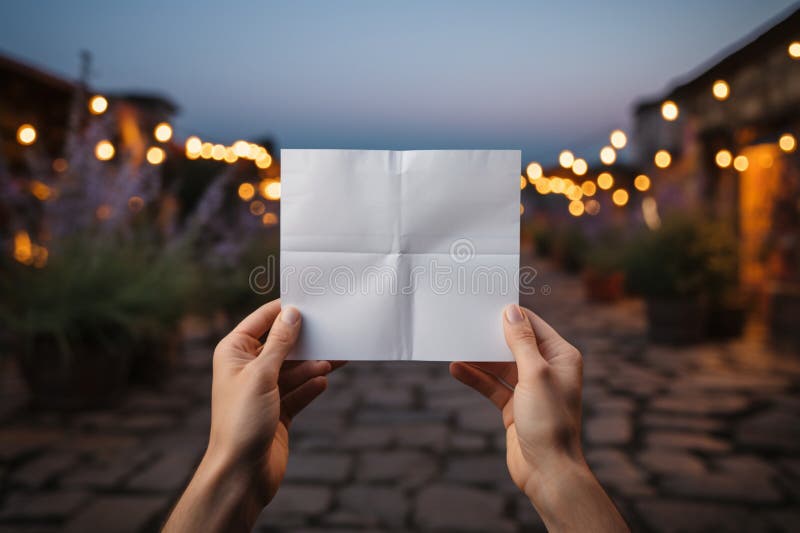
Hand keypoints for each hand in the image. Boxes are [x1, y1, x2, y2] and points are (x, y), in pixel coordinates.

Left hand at [164, 300, 339, 532]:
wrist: (241, 474)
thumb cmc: (242, 421)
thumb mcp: (262, 375)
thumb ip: (280, 343)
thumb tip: (292, 312)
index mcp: (234, 353)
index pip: (262, 320)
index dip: (285, 310)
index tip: (312, 301)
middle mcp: (247, 369)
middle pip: (282, 344)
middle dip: (306, 340)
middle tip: (332, 329)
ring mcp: (263, 391)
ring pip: (294, 368)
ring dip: (313, 364)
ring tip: (337, 358)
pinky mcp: (278, 412)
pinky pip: (299, 391)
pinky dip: (311, 386)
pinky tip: (324, 381)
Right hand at [450, 304, 626, 531]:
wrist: (548, 471)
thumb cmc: (549, 421)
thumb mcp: (534, 374)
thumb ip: (521, 341)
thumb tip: (511, 311)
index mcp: (561, 356)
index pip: (533, 325)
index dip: (510, 314)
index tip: (485, 303)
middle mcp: (547, 369)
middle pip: (514, 343)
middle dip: (490, 335)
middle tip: (465, 321)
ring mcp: (530, 388)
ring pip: (500, 365)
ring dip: (479, 357)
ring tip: (455, 345)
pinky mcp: (514, 406)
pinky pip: (492, 385)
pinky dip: (476, 378)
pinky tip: (457, 368)